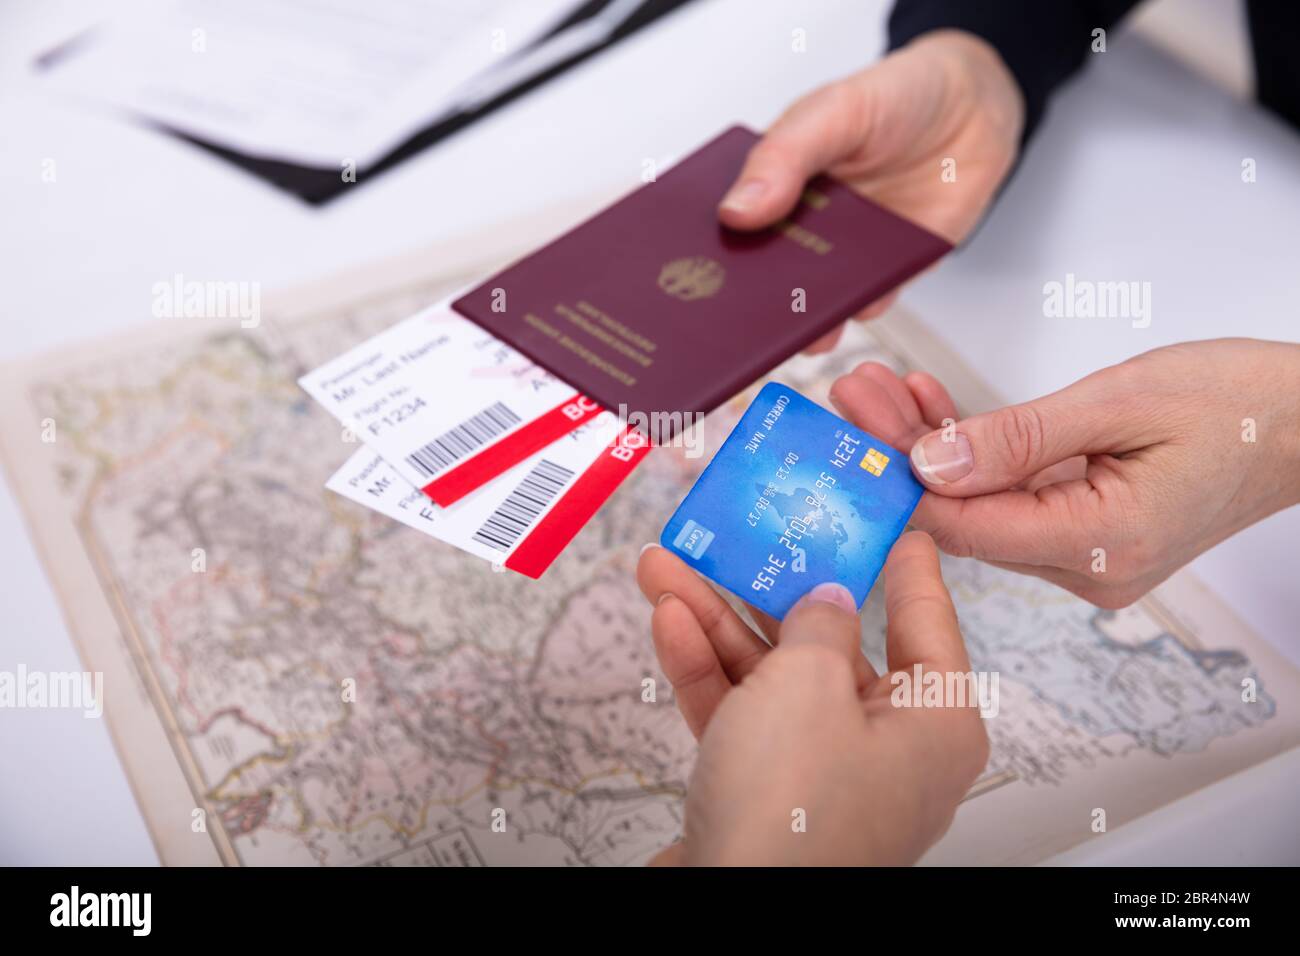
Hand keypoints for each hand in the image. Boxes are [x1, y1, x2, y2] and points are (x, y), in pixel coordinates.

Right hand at [637, 532, 987, 865]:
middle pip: (831, 645)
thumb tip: (825, 601)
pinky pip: (743, 717)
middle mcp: (888, 750)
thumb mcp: (810, 683)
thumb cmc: (793, 814)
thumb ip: (818, 624)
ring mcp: (825, 776)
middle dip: (766, 589)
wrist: (726, 914)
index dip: (903, 564)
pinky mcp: (770, 795)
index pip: (925, 621)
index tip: (894, 521)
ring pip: (773, 677)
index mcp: (934, 724)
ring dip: (717, 623)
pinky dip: (706, 672)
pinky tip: (671, 624)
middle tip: (744, 538)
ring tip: (668, 570)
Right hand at [719, 29, 1023, 351]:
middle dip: (743, 305)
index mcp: (768, 185)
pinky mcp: (886, 273)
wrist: (975, 106)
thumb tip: (735, 212)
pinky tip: (850, 313)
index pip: (721, 228)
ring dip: (800, 322)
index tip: (678, 279)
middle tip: (726, 326)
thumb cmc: (895, 98)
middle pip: (759, 276)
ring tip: (791, 334)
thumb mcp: (832, 113)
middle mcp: (798, 229)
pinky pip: (867, 301)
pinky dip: (858, 312)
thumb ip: (785, 158)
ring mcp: (841, 255)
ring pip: (810, 300)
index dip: (699, 255)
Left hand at [828, 339, 1299, 607]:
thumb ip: (1019, 438)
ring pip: (983, 504)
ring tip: (880, 391)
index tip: (855, 436)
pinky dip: (976, 456)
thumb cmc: (1239, 405)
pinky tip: (934, 412)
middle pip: (965, 515)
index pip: (967, 526)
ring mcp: (1087, 557)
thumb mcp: (1119, 402)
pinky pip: (1014, 497)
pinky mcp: (1087, 534)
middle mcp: (1088, 567)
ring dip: (932, 447)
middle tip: (854, 396)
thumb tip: (932, 463)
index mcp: (1101, 545)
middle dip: (904, 453)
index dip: (902, 482)